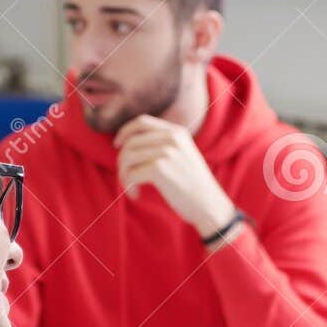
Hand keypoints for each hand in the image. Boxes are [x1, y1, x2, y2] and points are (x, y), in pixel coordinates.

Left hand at [114, 115, 235, 237]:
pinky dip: (128, 186)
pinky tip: (136, 195)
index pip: (142, 121)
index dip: (125, 131)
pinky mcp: (159, 169)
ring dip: (124, 175)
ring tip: (131, 188)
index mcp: (177, 132)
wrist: (209, 205)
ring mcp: (166, 152)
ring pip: (127, 157)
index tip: (117, 145)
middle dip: (122, 161)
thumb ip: (163, 144)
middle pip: (131, 142)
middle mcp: (172, 138)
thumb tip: (127, 143)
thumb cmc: (192, 185)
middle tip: (126, 178)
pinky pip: (130, 174)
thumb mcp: (183, 154)